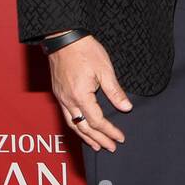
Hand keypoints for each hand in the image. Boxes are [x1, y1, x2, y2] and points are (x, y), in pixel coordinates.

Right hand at [48, 34, 132, 151]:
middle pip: (84, 127)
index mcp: (80, 96)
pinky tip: (81, 127)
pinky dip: (76, 125)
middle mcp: (68, 100)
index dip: (109, 131)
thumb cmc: (85, 50)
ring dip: (85, 136)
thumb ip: (115, 91)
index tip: (120, 138)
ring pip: (72, 123)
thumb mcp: (105, 69)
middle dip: (98, 139)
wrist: (63, 37)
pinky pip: (67, 115)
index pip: (97, 121)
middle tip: (110, 148)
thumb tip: (126, 108)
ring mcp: (61, 97)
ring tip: (96, 145)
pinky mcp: (58, 92)